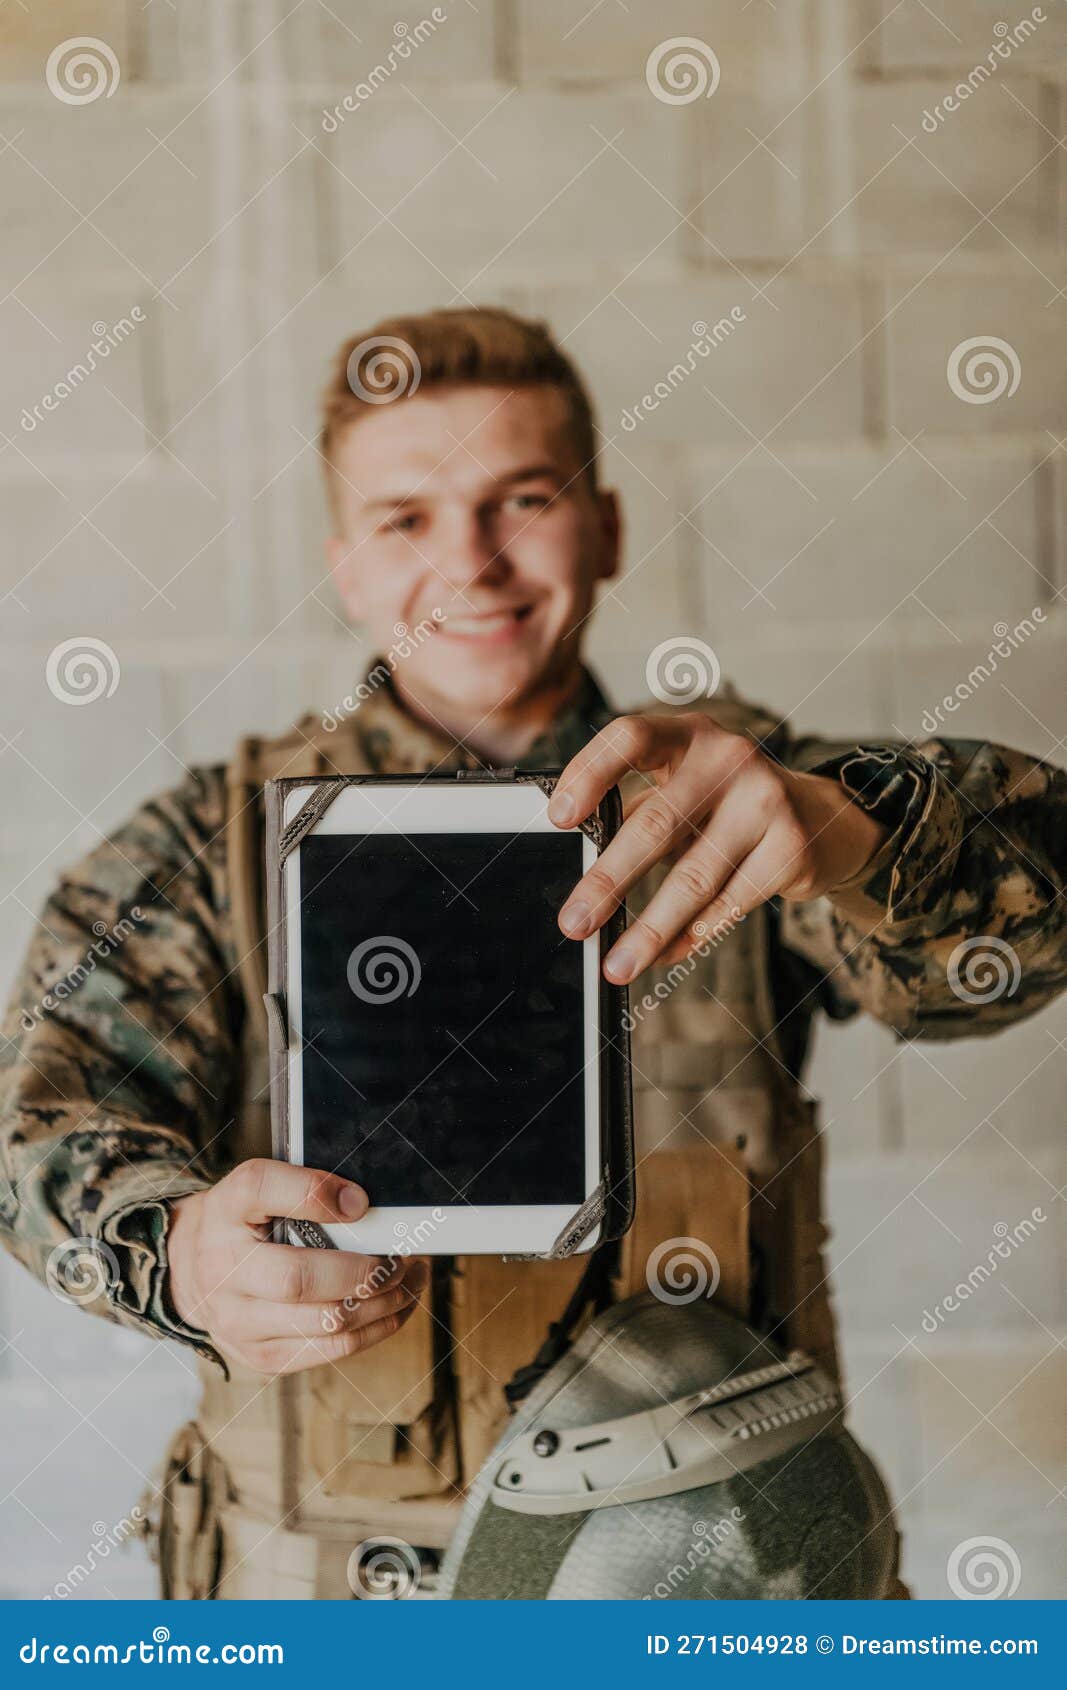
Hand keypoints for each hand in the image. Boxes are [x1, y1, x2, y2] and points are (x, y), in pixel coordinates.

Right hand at [166, 1158, 427, 1375]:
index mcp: (225, 1213)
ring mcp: (240, 1323)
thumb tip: (358, 1204)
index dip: (315, 1194)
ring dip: (384, 1303)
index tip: (360, 1201)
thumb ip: (302, 1184)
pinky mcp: (262, 1357)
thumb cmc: (238, 1222)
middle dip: (366, 1270)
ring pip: (326, 1323)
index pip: (263, 1189)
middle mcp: (224, 1271)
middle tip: (401, 1257)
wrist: (189, 1270)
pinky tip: (396, 1308)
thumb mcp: (256, 1186)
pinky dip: (375, 1330)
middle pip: (302, 1279)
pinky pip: (330, 1350)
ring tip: (411, 1282)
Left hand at [548, 712, 886, 981]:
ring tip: (618, 964)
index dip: (590, 772)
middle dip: (608, 882)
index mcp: (688, 736)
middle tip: (574, 922)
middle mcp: (728, 759)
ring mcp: (765, 801)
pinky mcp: (791, 848)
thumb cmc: (727, 806)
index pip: (631, 738)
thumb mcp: (684, 790)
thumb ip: (637, 813)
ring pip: (694, 878)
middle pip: (657, 824)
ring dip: (650, 930)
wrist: (821, 820)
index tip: (558, 818)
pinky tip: (665, 956)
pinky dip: (691, 936)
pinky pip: (729, 904)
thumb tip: (581, 878)